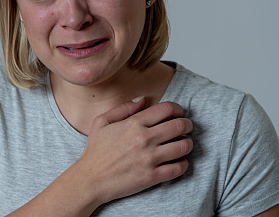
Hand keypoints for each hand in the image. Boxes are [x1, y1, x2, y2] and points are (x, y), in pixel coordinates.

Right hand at [77, 97, 192, 204]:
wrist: (90, 179)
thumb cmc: (95, 151)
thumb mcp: (101, 122)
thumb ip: (123, 108)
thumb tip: (142, 100)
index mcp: (133, 123)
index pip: (167, 109)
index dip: (177, 109)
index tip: (178, 113)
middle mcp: (144, 138)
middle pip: (179, 125)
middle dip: (187, 124)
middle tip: (187, 127)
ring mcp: (149, 158)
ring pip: (183, 146)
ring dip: (188, 143)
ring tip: (185, 143)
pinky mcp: (152, 176)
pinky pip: (178, 168)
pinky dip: (184, 163)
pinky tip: (180, 161)